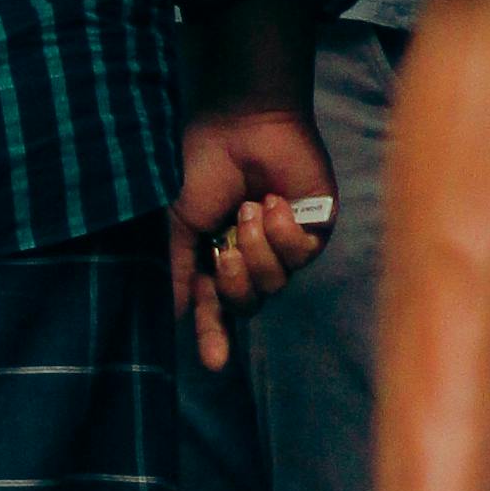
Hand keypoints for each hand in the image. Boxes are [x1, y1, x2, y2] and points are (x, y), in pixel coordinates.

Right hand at [170, 101, 334, 372]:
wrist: (239, 125)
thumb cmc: (200, 167)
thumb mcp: (177, 223)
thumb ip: (180, 270)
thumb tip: (176, 315)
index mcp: (213, 257)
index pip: (215, 309)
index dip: (214, 337)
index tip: (214, 365)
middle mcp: (249, 257)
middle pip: (247, 302)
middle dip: (235, 280)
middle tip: (224, 248)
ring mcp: (282, 246)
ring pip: (275, 282)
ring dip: (257, 247)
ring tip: (250, 208)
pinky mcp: (313, 230)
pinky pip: (303, 256)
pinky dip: (285, 230)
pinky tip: (276, 201)